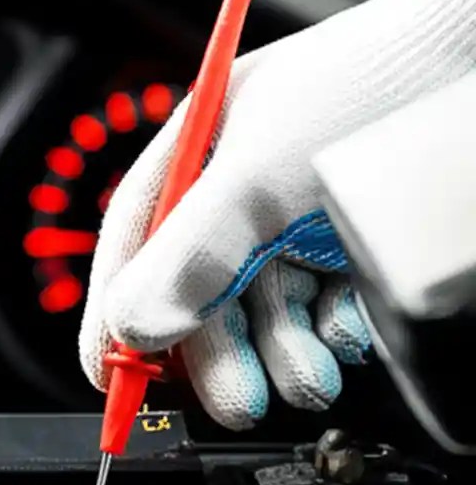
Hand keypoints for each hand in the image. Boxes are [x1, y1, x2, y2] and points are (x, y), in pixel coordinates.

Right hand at [78, 0, 475, 429]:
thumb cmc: (371, 84)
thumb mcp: (259, 176)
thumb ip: (187, 253)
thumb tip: (132, 325)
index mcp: (195, 156)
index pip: (134, 243)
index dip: (116, 311)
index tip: (112, 377)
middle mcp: (240, 190)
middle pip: (201, 291)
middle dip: (218, 351)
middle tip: (238, 400)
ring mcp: (298, 219)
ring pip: (266, 311)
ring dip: (283, 353)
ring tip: (309, 375)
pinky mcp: (353, 243)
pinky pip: (327, 308)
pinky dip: (334, 332)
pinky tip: (347, 331)